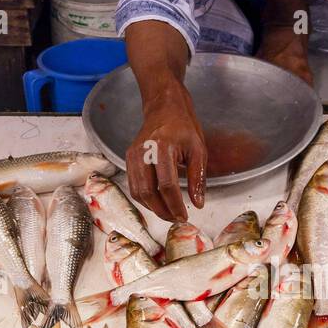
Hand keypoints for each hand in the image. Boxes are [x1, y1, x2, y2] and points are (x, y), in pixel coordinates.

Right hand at [125, 83, 207, 222]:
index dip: (176, 205)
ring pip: (138, 192)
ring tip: (168, 213)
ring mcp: (133, 156)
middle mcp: (143, 152)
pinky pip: (133, 186)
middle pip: (148, 192)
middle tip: (176, 219)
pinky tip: (158, 203)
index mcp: (162, 148)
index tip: (185, 216)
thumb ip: (197, 178)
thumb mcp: (198, 150)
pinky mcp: (128, 159)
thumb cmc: (183, 127)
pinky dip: (144, 199)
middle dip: (163, 211)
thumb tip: (198, 204)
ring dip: (153, 208)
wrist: (163, 108)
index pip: (167, 185)